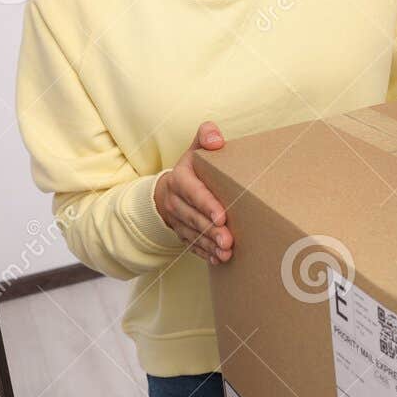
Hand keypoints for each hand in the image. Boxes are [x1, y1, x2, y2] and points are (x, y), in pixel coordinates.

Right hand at [154, 120, 232, 263]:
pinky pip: (191, 245)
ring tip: (226, 253)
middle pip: (194, 217)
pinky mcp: (182, 233)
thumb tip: (216, 139)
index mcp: (180, 179)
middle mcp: (176, 201)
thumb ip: (206, 137)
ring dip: (210, 245)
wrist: (168, 190)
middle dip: (211, 230)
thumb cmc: (191, 169)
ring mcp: (177, 220)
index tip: (221, 216)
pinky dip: (204, 253)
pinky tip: (217, 260)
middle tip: (228, 240)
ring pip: (193, 234)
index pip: (194, 192)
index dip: (207, 205)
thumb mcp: (195, 149)